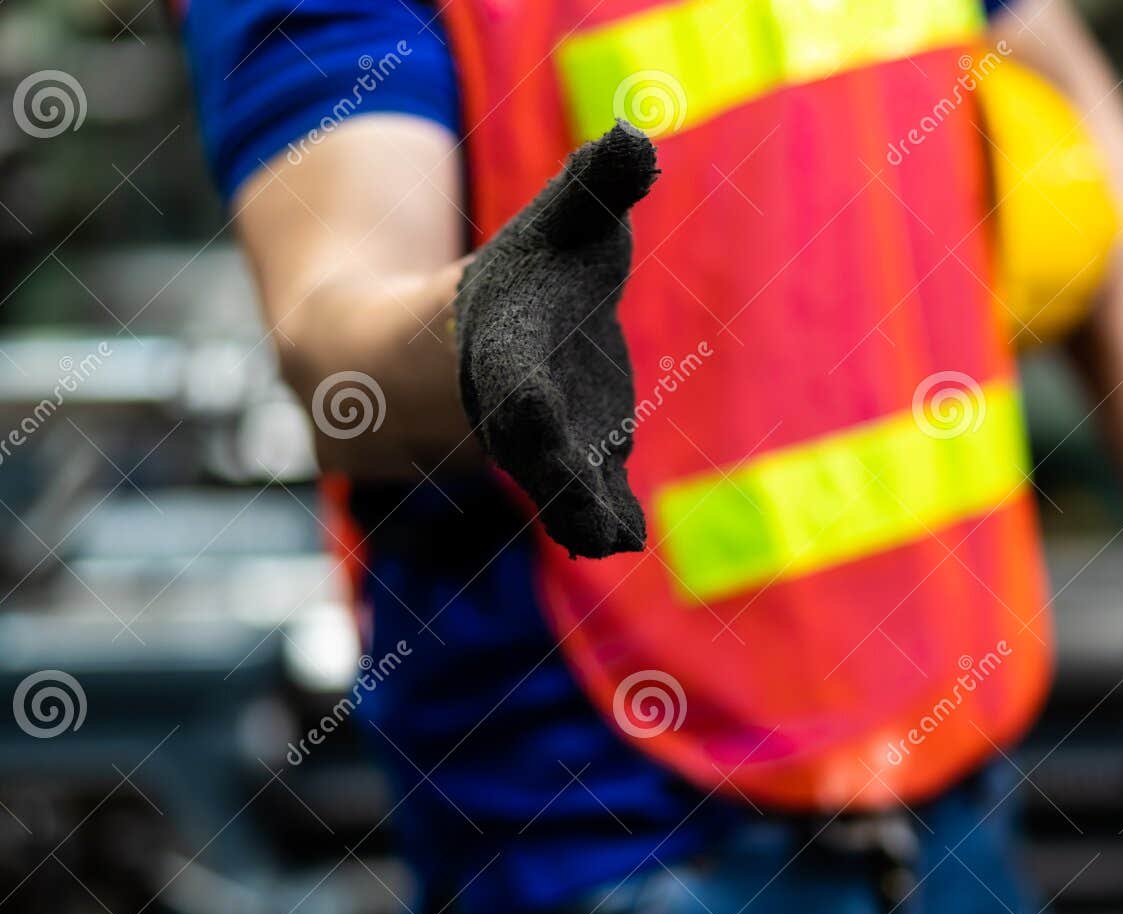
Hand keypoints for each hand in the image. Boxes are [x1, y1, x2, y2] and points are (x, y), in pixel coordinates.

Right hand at [454, 123, 659, 558]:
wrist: (457, 342)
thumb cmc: (524, 277)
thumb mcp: (560, 226)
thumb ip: (595, 187)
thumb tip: (636, 135)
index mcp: (501, 346)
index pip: (510, 374)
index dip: (523, 393)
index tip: (532, 412)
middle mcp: (513, 406)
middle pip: (530, 449)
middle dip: (556, 480)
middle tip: (588, 515)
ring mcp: (543, 445)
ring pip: (555, 488)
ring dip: (579, 512)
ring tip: (615, 540)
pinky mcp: (576, 463)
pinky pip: (584, 499)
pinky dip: (599, 519)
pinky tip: (625, 539)